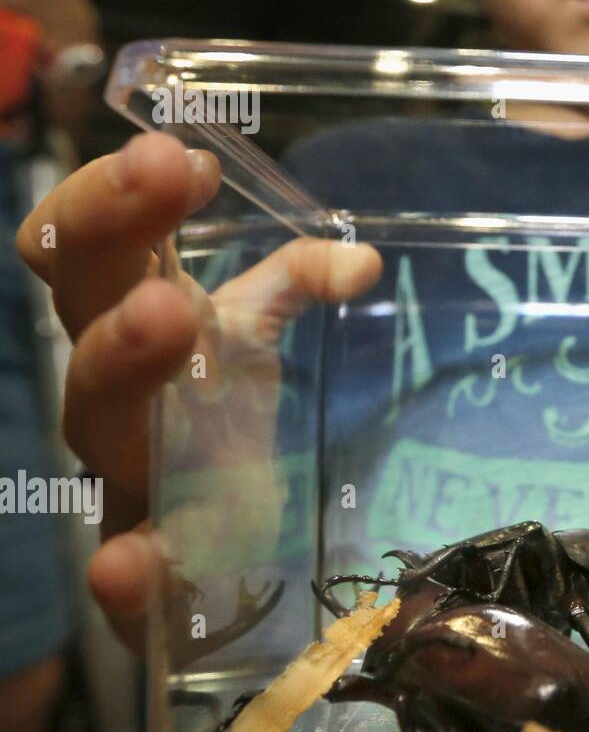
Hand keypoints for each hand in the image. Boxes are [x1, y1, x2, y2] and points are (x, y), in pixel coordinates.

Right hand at [15, 132, 382, 655]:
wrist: (210, 531)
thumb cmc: (215, 401)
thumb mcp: (254, 326)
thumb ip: (296, 278)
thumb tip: (362, 261)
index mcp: (130, 317)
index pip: (83, 243)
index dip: (113, 197)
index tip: (184, 157)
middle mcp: (115, 387)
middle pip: (85, 306)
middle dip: (114, 237)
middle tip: (158, 178)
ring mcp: (129, 474)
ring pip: (101, 416)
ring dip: (124, 359)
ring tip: (165, 313)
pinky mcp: (155, 568)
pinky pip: (127, 574)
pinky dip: (127, 571)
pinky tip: (127, 563)